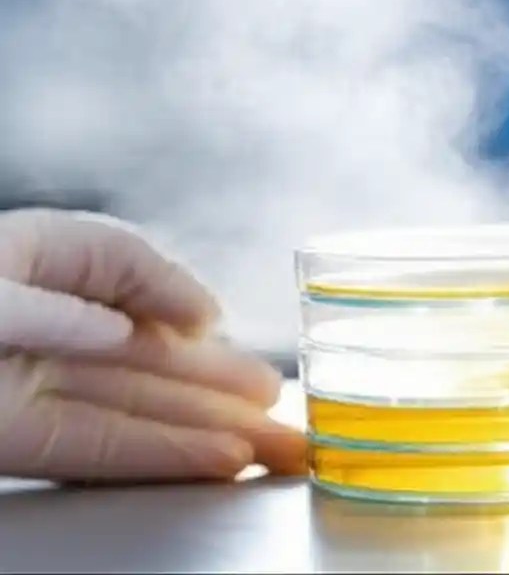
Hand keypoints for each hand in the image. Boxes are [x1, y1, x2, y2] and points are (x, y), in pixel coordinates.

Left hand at [0, 209, 305, 481]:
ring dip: (213, 428)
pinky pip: (98, 448)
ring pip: (135, 407)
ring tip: (280, 444)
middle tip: (284, 405)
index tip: (219, 326)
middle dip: (221, 385)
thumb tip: (201, 317)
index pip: (124, 279)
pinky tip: (224, 458)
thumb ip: (126, 269)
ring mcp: (23, 388)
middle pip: (146, 357)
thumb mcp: (38, 247)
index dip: (182, 306)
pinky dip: (166, 455)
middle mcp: (35, 328)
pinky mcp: (13, 442)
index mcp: (31, 264)